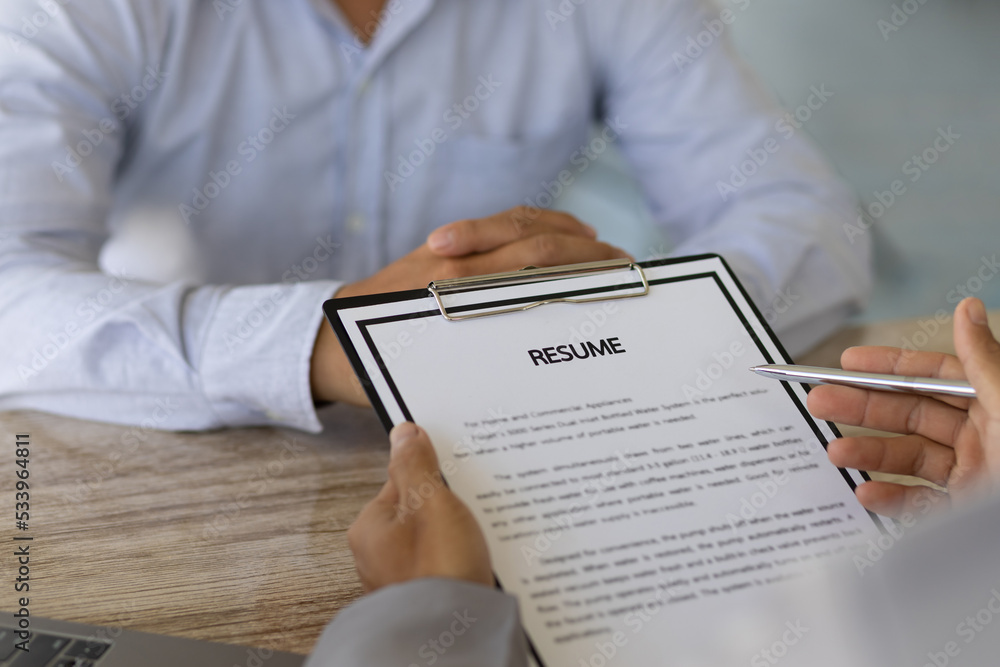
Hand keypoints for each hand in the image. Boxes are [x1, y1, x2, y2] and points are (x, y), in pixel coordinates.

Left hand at [311, 207, 629, 403]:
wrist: (324, 338)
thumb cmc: (371, 364)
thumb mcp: (419, 375)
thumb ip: (465, 372)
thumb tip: (526, 382)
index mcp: (450, 286)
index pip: (525, 260)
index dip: (575, 264)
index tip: (613, 273)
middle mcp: (453, 260)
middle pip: (530, 237)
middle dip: (582, 248)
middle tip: (621, 265)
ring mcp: (449, 250)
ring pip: (517, 222)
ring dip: (563, 229)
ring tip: (600, 248)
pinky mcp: (446, 250)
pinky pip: (498, 228)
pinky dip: (535, 226)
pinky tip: (561, 238)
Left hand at [347, 423, 492, 591]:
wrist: (454, 636)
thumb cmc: (439, 570)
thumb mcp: (430, 502)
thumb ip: (416, 464)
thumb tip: (403, 432)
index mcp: (370, 527)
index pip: (401, 482)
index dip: (434, 475)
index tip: (457, 475)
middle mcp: (377, 555)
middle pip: (420, 511)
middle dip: (449, 507)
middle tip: (473, 507)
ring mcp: (401, 578)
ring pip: (435, 539)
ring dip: (459, 535)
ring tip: (480, 536)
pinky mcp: (425, 596)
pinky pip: (445, 565)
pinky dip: (462, 560)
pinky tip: (480, 561)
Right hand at [807, 298, 999, 516]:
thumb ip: (984, 361)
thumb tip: (967, 310)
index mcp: (995, 403)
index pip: (934, 376)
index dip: (889, 367)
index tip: (848, 362)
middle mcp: (984, 435)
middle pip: (911, 415)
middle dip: (863, 408)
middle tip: (821, 401)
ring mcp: (974, 474)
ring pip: (909, 458)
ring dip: (869, 454)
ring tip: (836, 453)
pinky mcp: (965, 513)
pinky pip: (920, 502)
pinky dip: (892, 498)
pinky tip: (868, 491)